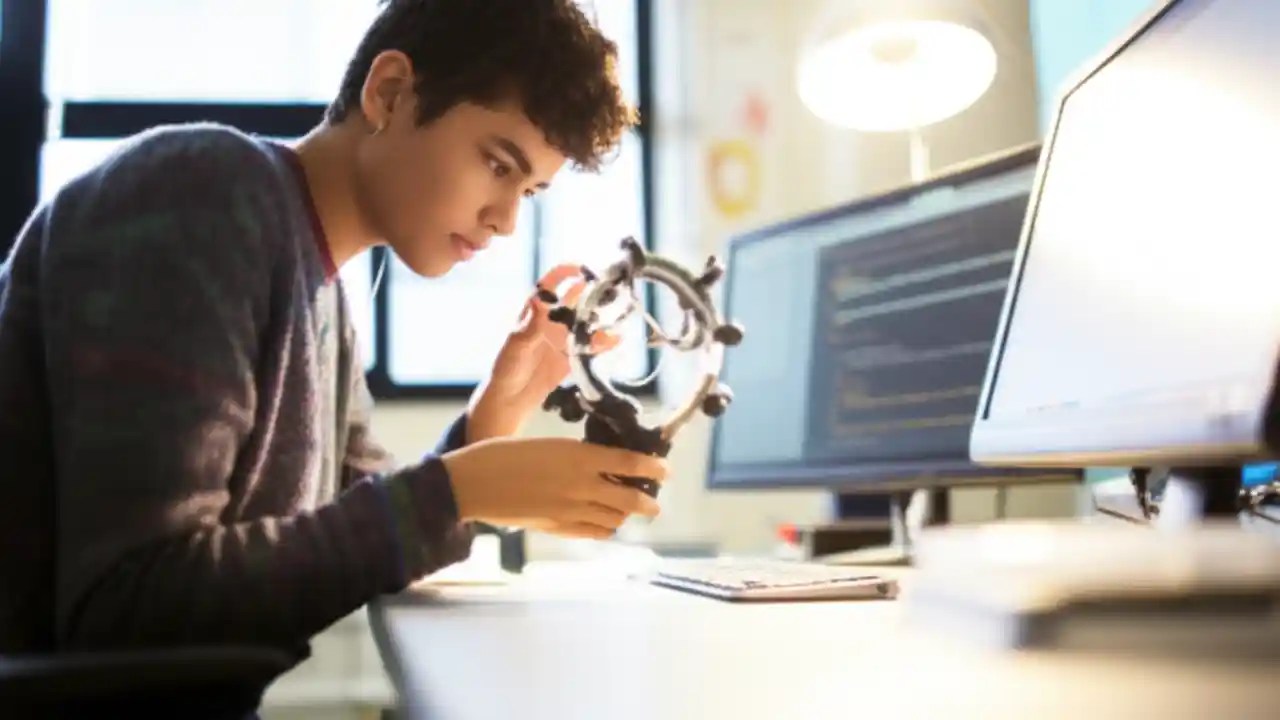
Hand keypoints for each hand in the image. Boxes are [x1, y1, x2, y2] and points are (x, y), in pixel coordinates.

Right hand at [442, 437, 666, 538]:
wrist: (473, 483)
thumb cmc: (503, 454)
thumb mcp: (548, 446)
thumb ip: (579, 457)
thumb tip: (602, 465)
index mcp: (579, 458)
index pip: (630, 464)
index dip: (653, 468)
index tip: (665, 470)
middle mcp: (581, 486)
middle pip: (630, 498)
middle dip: (648, 501)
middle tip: (655, 501)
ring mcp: (570, 511)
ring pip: (613, 519)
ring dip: (624, 514)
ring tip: (626, 508)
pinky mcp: (557, 528)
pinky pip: (592, 532)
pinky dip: (604, 528)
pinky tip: (604, 522)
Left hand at [467, 264, 617, 442]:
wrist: (509, 400)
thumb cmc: (506, 370)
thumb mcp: (515, 347)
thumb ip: (529, 326)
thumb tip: (538, 299)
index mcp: (533, 314)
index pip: (549, 286)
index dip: (564, 274)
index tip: (581, 268)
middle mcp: (549, 323)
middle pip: (573, 300)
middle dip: (590, 292)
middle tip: (609, 288)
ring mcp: (561, 340)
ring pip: (584, 322)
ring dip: (599, 317)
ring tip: (617, 313)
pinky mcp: (570, 358)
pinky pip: (588, 346)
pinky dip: (602, 343)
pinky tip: (615, 340)